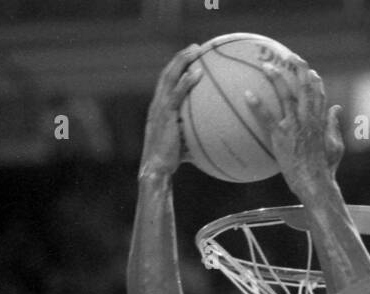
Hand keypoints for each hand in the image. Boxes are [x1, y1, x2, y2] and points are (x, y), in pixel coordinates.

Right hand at [139, 45, 202, 178]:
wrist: (156, 169)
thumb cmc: (170, 161)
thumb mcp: (182, 143)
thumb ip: (193, 134)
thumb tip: (213, 136)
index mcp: (159, 108)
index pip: (167, 82)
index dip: (177, 68)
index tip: (190, 59)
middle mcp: (157, 103)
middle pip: (168, 73)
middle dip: (181, 58)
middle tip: (196, 48)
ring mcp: (160, 108)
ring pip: (170, 77)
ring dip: (183, 61)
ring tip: (196, 50)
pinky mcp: (165, 115)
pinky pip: (177, 94)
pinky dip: (186, 81)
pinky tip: (197, 73)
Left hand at [246, 58, 343, 196]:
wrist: (316, 185)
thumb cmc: (326, 171)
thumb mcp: (336, 147)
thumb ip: (335, 126)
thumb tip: (337, 108)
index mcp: (320, 122)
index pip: (319, 95)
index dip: (314, 80)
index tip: (309, 71)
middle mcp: (308, 119)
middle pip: (305, 88)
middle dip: (299, 69)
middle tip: (290, 56)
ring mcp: (295, 127)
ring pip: (286, 96)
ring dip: (276, 78)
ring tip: (266, 66)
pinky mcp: (281, 137)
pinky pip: (267, 118)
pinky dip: (257, 105)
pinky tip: (247, 95)